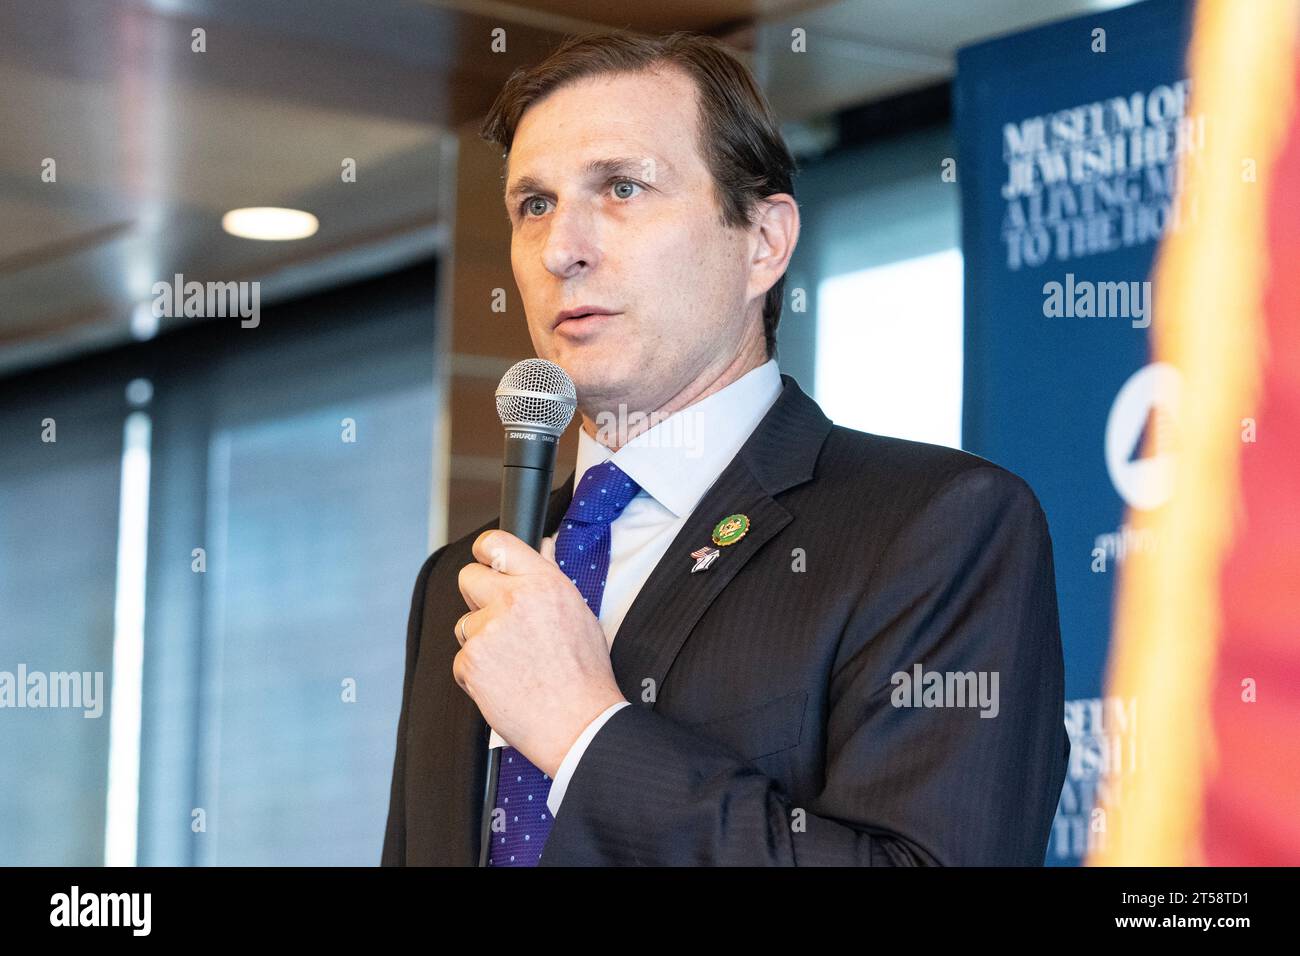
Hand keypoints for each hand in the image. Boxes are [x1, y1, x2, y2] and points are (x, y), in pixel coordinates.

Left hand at [453, 529, 627, 777]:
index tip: (486, 562)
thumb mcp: (579, 613)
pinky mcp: (471, 662)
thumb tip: (541, 548)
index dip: (486, 553)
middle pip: (468, 578)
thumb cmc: (585, 675)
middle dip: (478, 597)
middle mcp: (514, 600)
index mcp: (543, 583)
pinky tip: (505, 683)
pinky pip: (462, 660)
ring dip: (480, 639)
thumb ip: (549, 579)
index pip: (496, 543)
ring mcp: (489, 631)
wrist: (579, 724)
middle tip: (499, 621)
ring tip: (513, 662)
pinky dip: (477, 673)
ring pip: (464, 623)